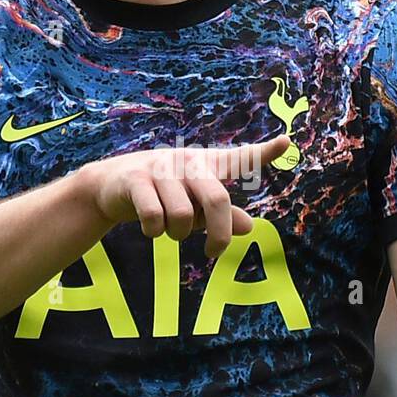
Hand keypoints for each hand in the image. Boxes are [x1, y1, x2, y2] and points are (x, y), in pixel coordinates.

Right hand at [83, 133, 290, 258]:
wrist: (111, 186)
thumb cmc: (163, 195)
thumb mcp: (194, 205)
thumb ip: (222, 215)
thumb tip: (249, 226)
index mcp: (207, 165)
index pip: (240, 158)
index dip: (263, 153)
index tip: (286, 143)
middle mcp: (188, 162)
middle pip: (217, 200)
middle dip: (219, 235)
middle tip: (214, 253)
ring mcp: (161, 169)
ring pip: (182, 215)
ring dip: (177, 235)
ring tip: (170, 231)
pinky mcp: (136, 179)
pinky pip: (154, 216)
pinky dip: (154, 232)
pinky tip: (150, 229)